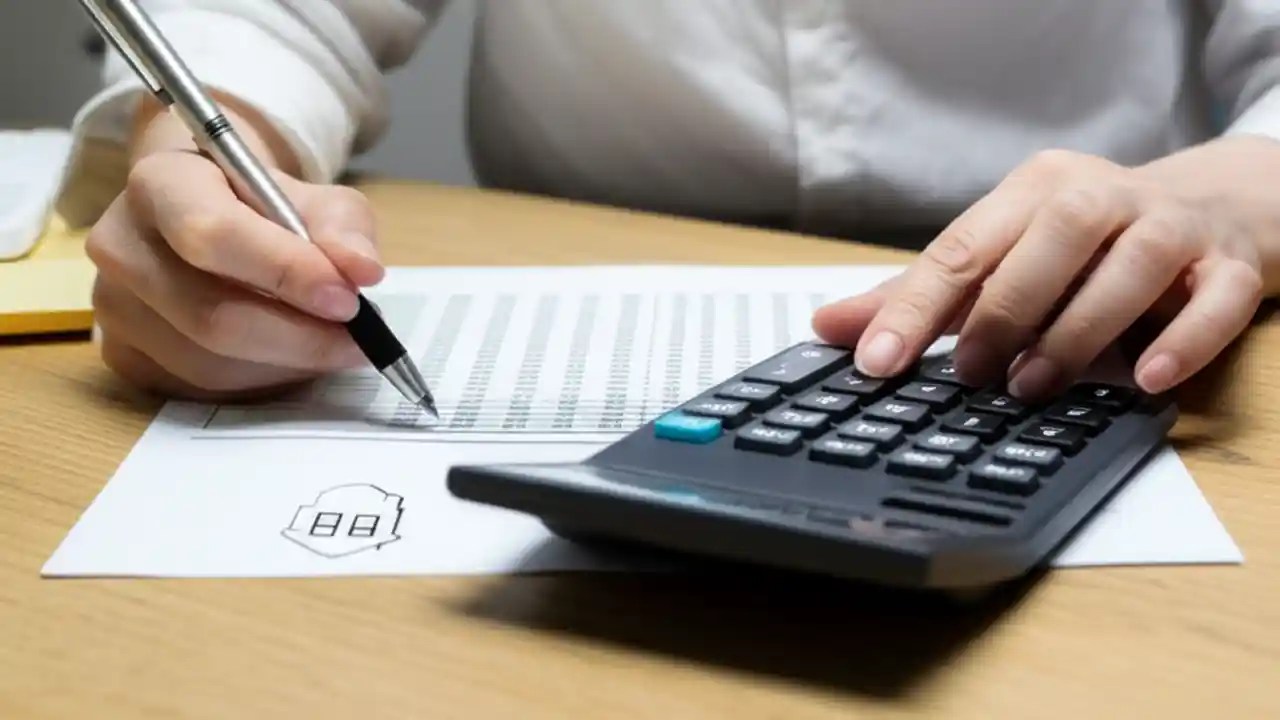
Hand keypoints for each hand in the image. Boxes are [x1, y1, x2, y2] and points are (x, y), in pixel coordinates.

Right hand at [88, 104, 384, 399]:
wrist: (211, 217)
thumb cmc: (265, 208)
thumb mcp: (315, 199)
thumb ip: (343, 228)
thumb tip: (362, 271)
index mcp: (160, 183)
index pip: (213, 234)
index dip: (284, 272)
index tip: (347, 300)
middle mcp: (120, 243)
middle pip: (210, 314)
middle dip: (299, 337)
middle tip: (359, 340)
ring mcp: (114, 305)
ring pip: (209, 363)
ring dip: (286, 365)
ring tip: (331, 346)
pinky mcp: (124, 354)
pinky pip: (199, 389)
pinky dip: (261, 381)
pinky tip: (291, 359)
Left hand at [813, 139, 1278, 400]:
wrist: (1216, 208)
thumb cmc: (1086, 244)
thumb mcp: (1002, 259)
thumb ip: (920, 296)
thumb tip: (826, 327)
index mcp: (1034, 191)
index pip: (962, 247)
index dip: (913, 308)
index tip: (876, 362)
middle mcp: (1101, 195)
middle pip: (1049, 241)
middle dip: (1002, 314)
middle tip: (970, 376)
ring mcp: (1171, 225)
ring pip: (1128, 265)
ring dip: (1077, 330)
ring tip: (1033, 386)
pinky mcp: (1229, 263)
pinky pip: (1215, 299)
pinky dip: (1183, 340)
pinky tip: (1147, 379)